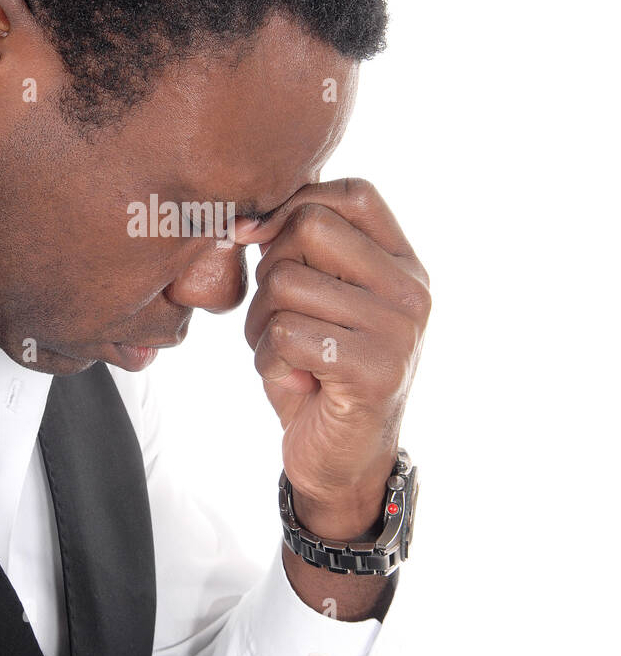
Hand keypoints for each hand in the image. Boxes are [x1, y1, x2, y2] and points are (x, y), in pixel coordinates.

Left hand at [237, 178, 430, 534]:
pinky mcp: (376, 372)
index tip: (262, 242)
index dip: (296, 206)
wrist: (342, 461)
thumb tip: (243, 221)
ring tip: (286, 355)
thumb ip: (297, 251)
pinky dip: (268, 360)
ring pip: (286, 285)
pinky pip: (286, 336)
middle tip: (277, 317)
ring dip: (260, 325)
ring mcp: (400, 331)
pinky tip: (293, 381)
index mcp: (403, 263)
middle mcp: (412, 290)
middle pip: (310, 228)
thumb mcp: (315, 299)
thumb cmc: (319, 370)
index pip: (352, 194)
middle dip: (269, 270)